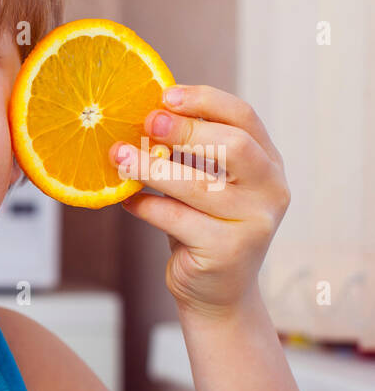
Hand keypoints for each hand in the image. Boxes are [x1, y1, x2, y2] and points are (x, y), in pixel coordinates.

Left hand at [109, 84, 290, 320]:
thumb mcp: (205, 186)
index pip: (244, 118)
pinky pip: (178, 219)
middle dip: (185, 130)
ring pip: (199, 185)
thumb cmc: (203, 229)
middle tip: (146, 122)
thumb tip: (145, 114)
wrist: (216, 294)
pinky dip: (147, 206)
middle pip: (232, 146)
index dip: (205, 101)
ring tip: (119, 157)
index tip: (165, 95)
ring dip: (153, 167)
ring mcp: (254, 221)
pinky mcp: (228, 250)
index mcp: (268, 163)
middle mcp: (271, 189)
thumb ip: (190, 155)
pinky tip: (127, 200)